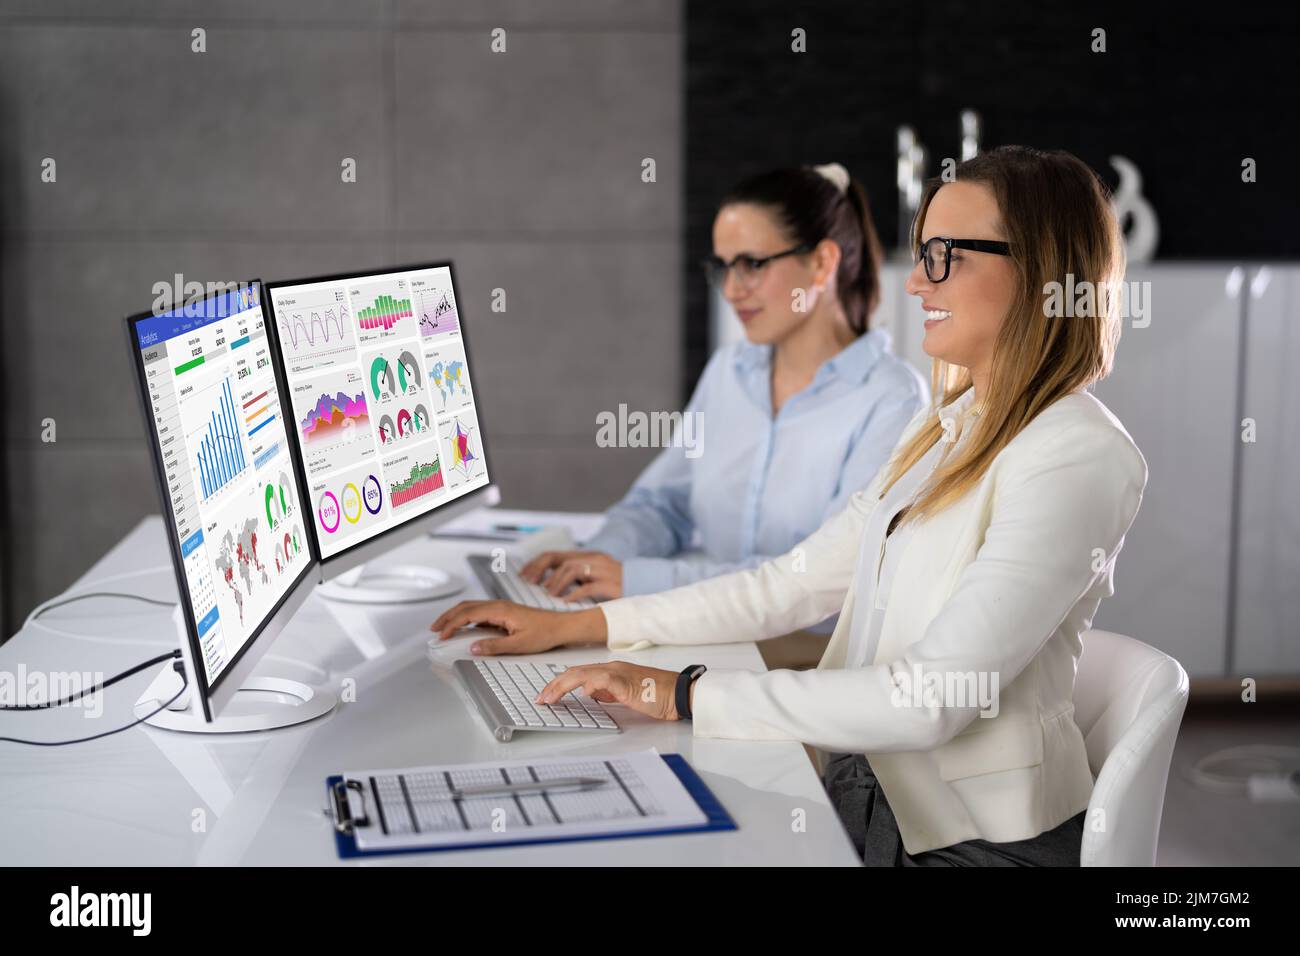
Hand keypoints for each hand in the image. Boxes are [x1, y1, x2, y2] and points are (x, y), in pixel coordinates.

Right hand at [429, 600, 604, 654]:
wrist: (563, 626)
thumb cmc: (546, 633)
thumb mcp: (519, 645)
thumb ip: (494, 646)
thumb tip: (473, 648)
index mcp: (500, 610)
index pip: (468, 614)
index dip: (452, 624)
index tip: (441, 635)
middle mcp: (499, 606)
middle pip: (466, 607)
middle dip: (448, 616)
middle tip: (434, 628)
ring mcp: (502, 608)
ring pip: (472, 608)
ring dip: (456, 616)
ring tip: (444, 627)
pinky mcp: (505, 613)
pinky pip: (481, 612)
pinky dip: (467, 618)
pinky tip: (465, 628)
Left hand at [518, 550, 622, 601]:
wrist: (646, 584)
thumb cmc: (619, 583)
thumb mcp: (595, 575)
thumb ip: (577, 577)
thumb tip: (552, 585)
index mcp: (586, 556)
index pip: (554, 555)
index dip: (536, 564)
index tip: (524, 575)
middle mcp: (592, 559)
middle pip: (559, 559)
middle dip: (540, 570)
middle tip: (529, 583)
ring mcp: (602, 569)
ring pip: (571, 569)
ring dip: (556, 582)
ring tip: (549, 594)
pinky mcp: (611, 583)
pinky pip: (589, 586)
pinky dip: (575, 594)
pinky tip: (566, 602)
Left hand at [535, 662, 682, 720]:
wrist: (678, 693)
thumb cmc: (656, 695)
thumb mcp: (624, 694)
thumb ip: (607, 692)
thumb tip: (590, 694)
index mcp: (610, 670)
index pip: (577, 674)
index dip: (558, 684)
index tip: (546, 696)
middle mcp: (611, 668)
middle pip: (574, 672)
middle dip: (553, 685)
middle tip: (540, 699)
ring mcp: (618, 673)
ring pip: (583, 674)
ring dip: (562, 686)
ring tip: (550, 698)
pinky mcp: (626, 682)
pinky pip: (603, 680)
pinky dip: (590, 685)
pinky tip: (582, 694)